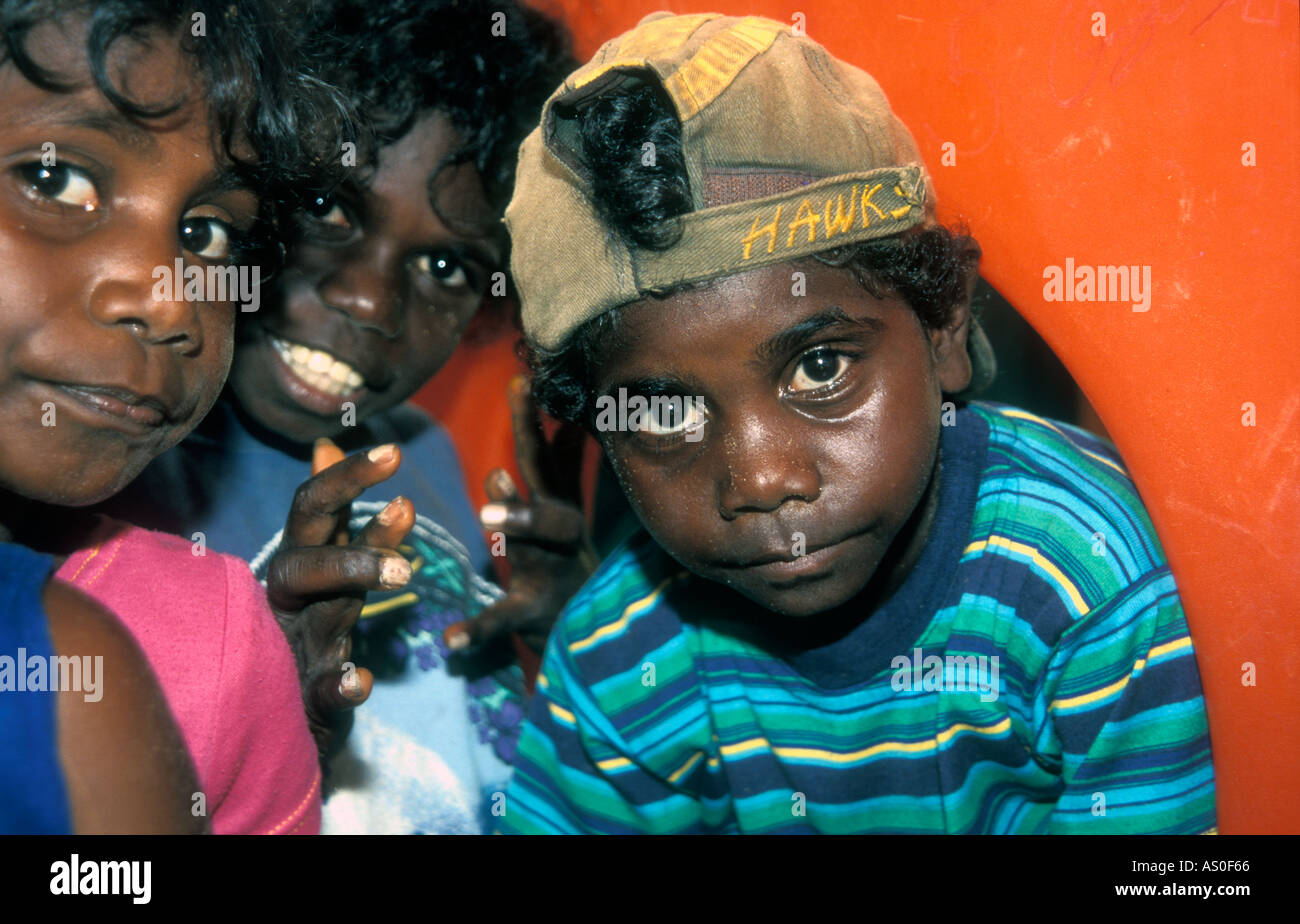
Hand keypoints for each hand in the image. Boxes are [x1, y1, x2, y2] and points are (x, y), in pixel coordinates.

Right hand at [265, 440, 415, 758]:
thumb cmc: (303, 630)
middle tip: (408, 510)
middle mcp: (292, 603)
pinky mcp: (310, 700)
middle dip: (350, 532)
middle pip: (305, 561)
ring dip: (356, 585)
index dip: (348, 478)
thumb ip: (326, 515)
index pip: (313, 512)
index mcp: (298, 567)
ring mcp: (299, 651)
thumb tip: (325, 445)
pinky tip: (363, 680)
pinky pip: (322, 692)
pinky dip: (340, 685)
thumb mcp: (316, 566)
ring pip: (323, 613)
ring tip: (405, 575)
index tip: (395, 452)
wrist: (276, 718)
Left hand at [444, 376, 595, 655]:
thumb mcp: (564, 515)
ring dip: (520, 523)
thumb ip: (561, 471)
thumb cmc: (566, 566)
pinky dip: (478, 627)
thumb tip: (569, 419)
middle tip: (504, 434)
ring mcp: (554, 568)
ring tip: (487, 515)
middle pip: (549, 485)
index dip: (534, 420)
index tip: (521, 379)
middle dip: (529, 445)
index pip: (546, 456)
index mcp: (558, 506)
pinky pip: (505, 618)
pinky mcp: (538, 610)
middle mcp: (561, 531)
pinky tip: (450, 638)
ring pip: (541, 542)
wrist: (593, 632)